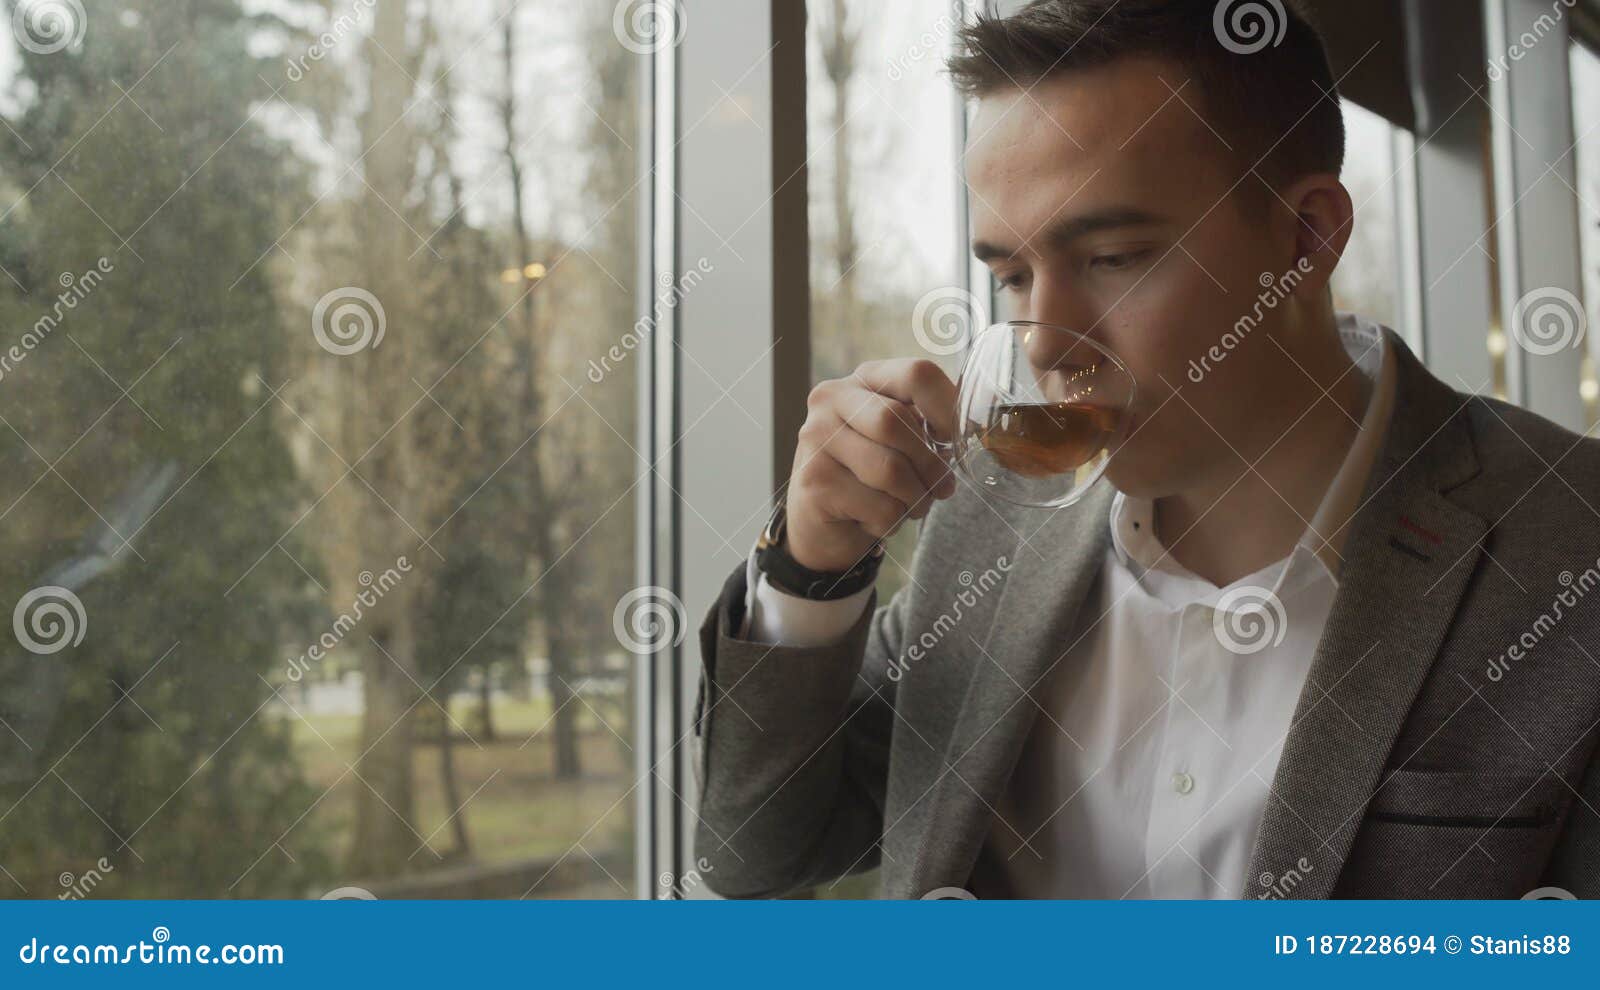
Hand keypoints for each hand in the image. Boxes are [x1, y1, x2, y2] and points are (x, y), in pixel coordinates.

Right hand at [784, 358, 958, 573]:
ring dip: (914, 499)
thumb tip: (974, 423)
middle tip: (942, 488)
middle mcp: (832, 399)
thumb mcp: (903, 440)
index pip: (917, 373)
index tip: (955, 440)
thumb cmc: (872, 475)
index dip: (948, 409)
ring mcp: (816, 437)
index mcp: (865, 379)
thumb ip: (931, 425)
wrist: (822, 522)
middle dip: (929, 464)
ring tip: (911, 507)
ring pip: (889, 470)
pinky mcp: (813, 480)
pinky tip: (875, 520)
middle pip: (897, 421)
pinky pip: (878, 507)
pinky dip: (891, 522)